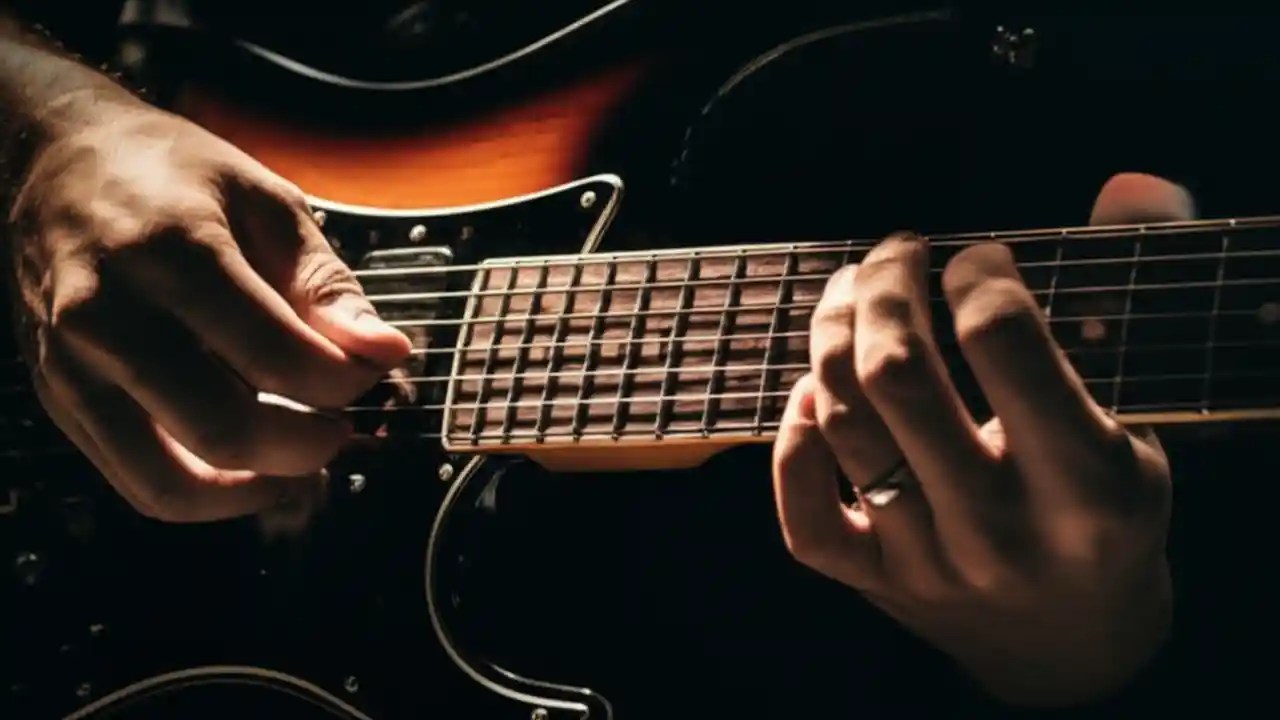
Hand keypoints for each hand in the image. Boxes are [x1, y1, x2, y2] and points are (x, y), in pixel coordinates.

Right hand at [7, 105, 411, 522]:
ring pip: (171, 481)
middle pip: (223, 428)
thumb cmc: (172, 174)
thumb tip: (385, 351)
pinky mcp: (60, 398)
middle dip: (307, 445)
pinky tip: (253, 468)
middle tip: (342, 424)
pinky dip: (208, 493)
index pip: (276, 356)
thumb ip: (326, 284)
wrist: (55, 159)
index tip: (371, 371)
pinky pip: (137, 482)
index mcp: (170, 251)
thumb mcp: (267, 202)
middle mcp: (107, 314)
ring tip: (302, 458)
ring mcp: (72, 365)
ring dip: (256, 486)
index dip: (343, 382)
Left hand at [772, 173, 1186, 705]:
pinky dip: (793, 440)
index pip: (1003, 340)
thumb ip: (1127, 301)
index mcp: (1086, 484)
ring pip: (844, 424)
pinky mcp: (872, 581)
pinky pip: (800, 512)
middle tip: (894, 252)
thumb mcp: (1143, 421)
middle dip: (885, 285)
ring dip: (830, 337)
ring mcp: (925, 560)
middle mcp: (998, 526)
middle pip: (897, 372)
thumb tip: (1129, 184)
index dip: (979, 273)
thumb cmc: (1109, 517)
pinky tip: (813, 392)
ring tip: (850, 295)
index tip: (977, 259)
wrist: (1072, 642)